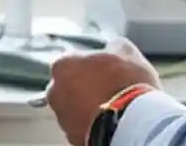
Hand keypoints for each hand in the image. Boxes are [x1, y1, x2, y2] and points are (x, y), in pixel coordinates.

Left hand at [46, 39, 161, 145]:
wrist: (130, 125)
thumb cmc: (127, 83)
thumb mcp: (127, 52)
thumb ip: (113, 47)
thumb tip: (113, 48)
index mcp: (63, 65)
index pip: (72, 60)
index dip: (92, 64)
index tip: (105, 68)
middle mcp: (54, 91)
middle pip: (70, 86)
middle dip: (85, 87)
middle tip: (110, 88)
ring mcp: (62, 118)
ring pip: (74, 108)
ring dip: (89, 107)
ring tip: (114, 107)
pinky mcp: (72, 138)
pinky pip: (83, 127)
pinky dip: (94, 124)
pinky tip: (112, 121)